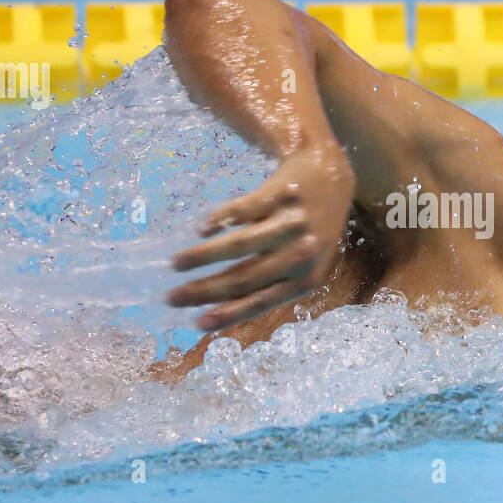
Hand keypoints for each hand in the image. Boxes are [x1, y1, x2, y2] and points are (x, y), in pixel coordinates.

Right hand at [166, 143, 354, 330]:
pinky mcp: (281, 194)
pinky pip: (241, 210)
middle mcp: (302, 254)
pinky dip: (218, 220)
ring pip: (240, 245)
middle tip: (172, 297)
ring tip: (176, 264)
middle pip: (245, 277)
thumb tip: (217, 310)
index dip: (227, 315)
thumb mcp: (300, 265)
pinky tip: (201, 229)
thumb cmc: (307, 233)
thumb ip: (269, 285)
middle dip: (204, 290)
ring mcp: (293, 223)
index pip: (261, 302)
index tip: (196, 324)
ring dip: (203, 256)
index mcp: (307, 280)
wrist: (330, 179)